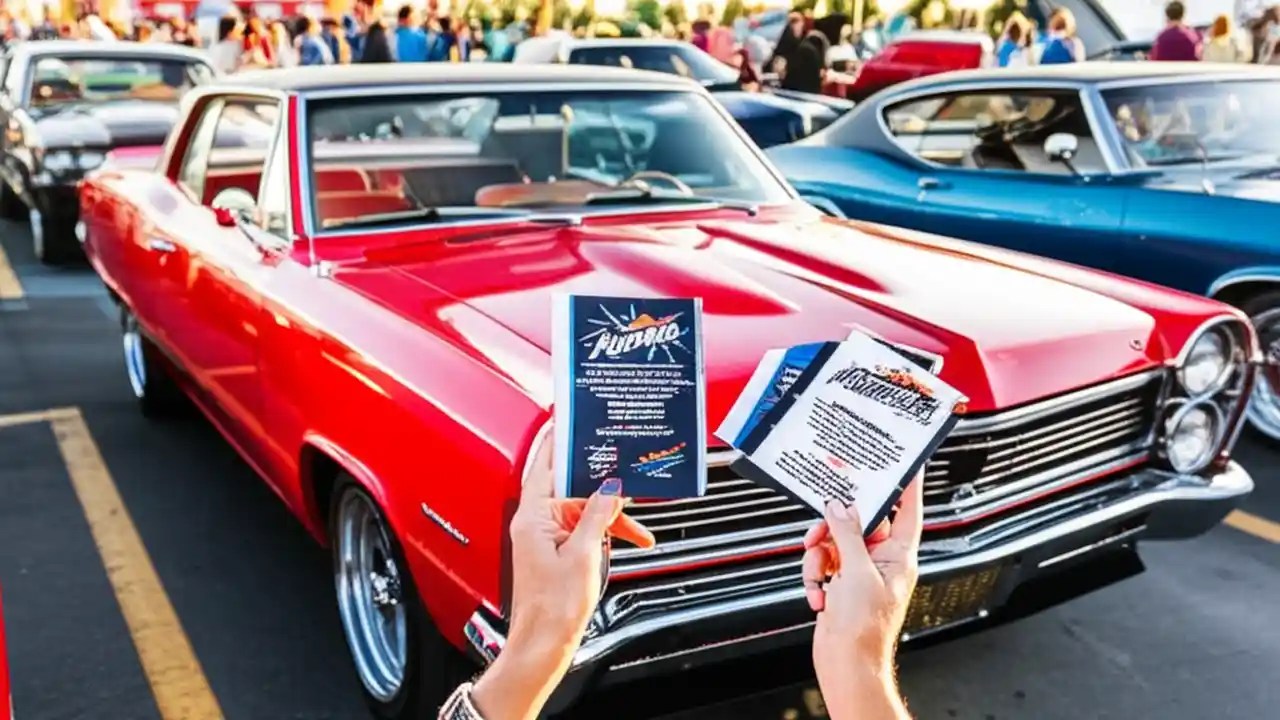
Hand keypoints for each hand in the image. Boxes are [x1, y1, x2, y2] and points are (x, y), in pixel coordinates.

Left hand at [471, 429, 654, 719]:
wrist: (543, 646)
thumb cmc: (553, 608)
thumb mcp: (585, 552)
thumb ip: (598, 513)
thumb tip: (611, 487)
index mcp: (533, 514)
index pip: (545, 463)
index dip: (559, 438)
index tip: (570, 417)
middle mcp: (534, 522)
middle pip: (571, 487)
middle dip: (602, 485)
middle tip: (625, 471)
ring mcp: (544, 537)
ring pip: (582, 510)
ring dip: (609, 517)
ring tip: (636, 527)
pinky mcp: (554, 553)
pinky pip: (582, 530)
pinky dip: (604, 533)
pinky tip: (625, 540)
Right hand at [802, 477, 922, 719]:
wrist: (846, 664)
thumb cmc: (865, 629)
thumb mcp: (856, 572)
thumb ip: (847, 534)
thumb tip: (840, 507)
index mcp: (898, 556)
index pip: (907, 510)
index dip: (907, 485)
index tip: (905, 463)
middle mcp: (881, 562)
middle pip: (858, 524)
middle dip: (835, 527)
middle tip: (822, 525)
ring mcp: (860, 574)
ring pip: (834, 543)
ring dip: (819, 556)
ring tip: (819, 572)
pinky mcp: (841, 585)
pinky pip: (823, 564)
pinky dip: (815, 576)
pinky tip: (820, 593)